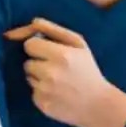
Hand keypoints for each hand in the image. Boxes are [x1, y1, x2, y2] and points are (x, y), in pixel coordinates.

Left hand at [4, 18, 125, 126]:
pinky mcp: (42, 103)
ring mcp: (45, 90)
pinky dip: (42, 92)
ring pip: (29, 77)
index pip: (30, 45)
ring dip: (39, 78)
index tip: (49, 53)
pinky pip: (33, 92)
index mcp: (61, 55)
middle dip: (39, 64)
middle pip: (27, 62)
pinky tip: (57, 94)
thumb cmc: (88, 71)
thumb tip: (33, 21)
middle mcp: (51, 73)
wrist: (98, 105)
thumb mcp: (79, 45)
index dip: (38, 48)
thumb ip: (55, 30)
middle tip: (56, 69)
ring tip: (58, 83)